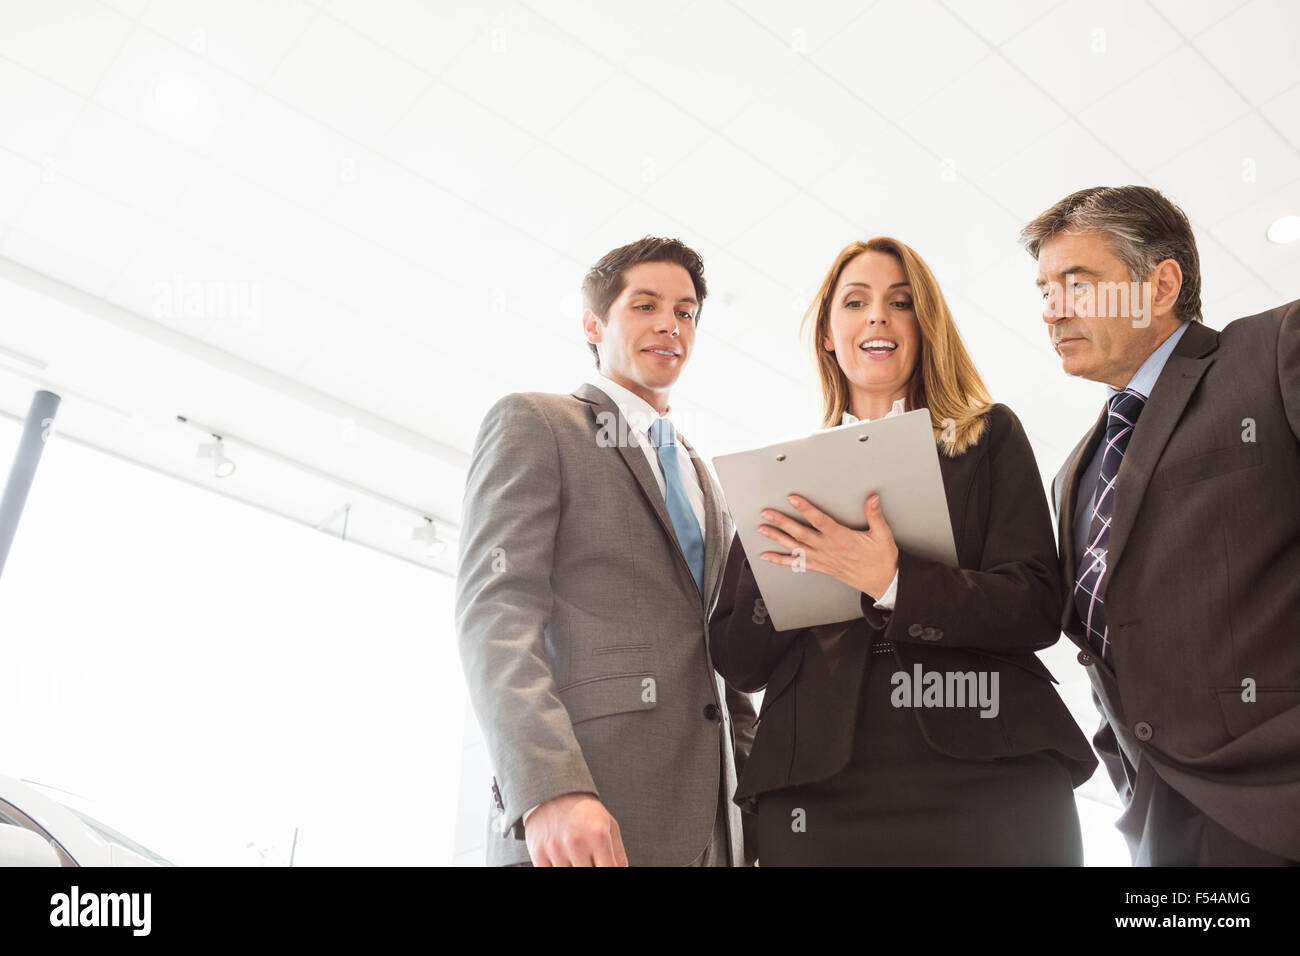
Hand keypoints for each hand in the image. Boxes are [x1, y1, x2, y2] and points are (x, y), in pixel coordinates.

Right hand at [525, 792, 628, 866]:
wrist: (553, 793)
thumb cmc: (583, 811)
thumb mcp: (609, 826)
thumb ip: (618, 854)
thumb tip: (620, 871)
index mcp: (598, 835)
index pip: (608, 870)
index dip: (608, 873)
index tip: (603, 867)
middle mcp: (576, 842)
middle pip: (586, 874)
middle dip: (590, 868)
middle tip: (588, 860)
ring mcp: (555, 848)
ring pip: (567, 875)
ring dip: (572, 868)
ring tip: (575, 857)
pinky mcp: (538, 853)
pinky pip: (548, 872)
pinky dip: (557, 868)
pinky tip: (562, 859)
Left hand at [757, 493, 897, 598]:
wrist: (882, 582)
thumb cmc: (881, 560)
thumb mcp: (883, 535)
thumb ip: (875, 515)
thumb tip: (871, 498)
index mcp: (842, 539)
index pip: (820, 521)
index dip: (805, 509)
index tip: (793, 499)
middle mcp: (828, 549)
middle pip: (800, 533)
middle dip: (782, 522)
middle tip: (767, 513)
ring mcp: (822, 559)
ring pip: (795, 548)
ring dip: (777, 538)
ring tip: (763, 529)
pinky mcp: (820, 567)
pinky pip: (797, 564)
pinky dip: (780, 560)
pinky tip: (768, 556)